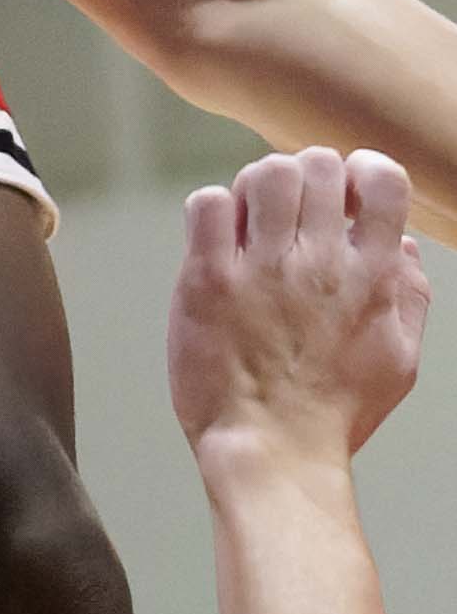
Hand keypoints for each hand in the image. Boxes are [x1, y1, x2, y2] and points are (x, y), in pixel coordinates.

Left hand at [174, 144, 429, 474]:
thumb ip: (407, 294)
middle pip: (316, 163)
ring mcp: (262, 269)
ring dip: (255, 186)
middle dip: (305, 177)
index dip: (361, 171)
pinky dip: (211, 210)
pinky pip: (205, 204)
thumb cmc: (335, 408)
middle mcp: (320, 264)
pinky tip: (218, 241)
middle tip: (291, 213)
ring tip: (252, 222)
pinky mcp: (207, 279)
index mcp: (372, 277)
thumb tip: (401, 243)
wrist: (271, 450)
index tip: (344, 198)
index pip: (382, 179)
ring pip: (262, 173)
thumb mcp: (399, 357)